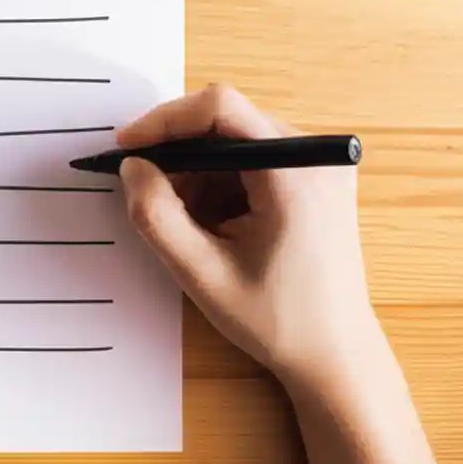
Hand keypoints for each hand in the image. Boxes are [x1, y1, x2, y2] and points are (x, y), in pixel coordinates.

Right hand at [115, 84, 434, 463]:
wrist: (335, 355)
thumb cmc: (277, 320)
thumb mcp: (202, 273)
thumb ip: (157, 216)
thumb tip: (132, 167)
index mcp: (296, 173)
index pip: (220, 108)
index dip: (165, 120)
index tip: (126, 146)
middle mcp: (315, 156)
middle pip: (225, 121)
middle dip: (178, 154)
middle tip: (147, 195)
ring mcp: (320, 164)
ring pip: (234, 140)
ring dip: (197, 173)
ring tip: (188, 225)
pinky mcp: (314, 178)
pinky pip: (252, 158)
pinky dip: (219, 182)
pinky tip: (213, 224)